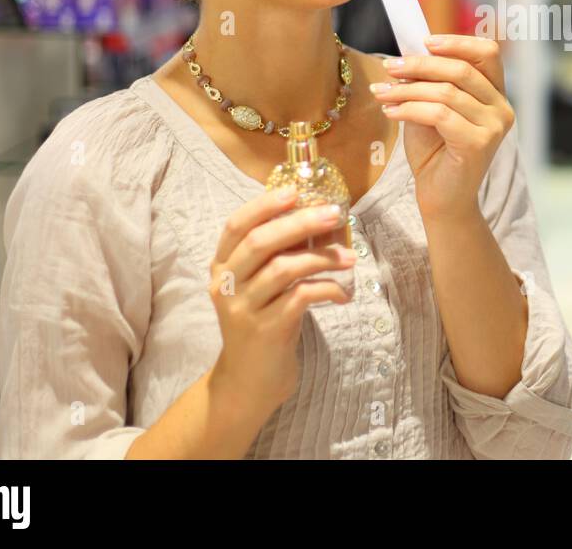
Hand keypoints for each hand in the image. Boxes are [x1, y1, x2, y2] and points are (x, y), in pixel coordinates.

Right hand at [208, 189, 356, 419]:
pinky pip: (300, 298)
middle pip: (261, 243)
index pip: (236, 226)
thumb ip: (277, 254)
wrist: (250, 380)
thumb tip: (317, 214)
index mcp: (222, 266)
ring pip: (283, 269)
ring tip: (350, 258)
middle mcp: (226, 285)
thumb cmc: (263, 320)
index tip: (295, 191)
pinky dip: (327, 289)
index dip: (264, 205)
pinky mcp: (266, 331)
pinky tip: (344, 293)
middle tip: (335, 214)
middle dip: (301, 223)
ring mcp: (243, 309)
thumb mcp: (261, 285)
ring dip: (323, 258)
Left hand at [370, 34, 515, 220]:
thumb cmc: (435, 152)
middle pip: (462, 69)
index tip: (424, 41)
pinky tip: (390, 111)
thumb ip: (430, 83)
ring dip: (407, 89)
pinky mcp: (479, 143)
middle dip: (421, 65)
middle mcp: (502, 108)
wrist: (440, 198)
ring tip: (381, 91)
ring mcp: (494, 127)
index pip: (488, 53)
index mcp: (495, 94)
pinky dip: (409, 109)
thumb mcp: (431, 108)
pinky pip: (439, 114)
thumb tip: (408, 55)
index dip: (458, 42)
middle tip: (390, 66)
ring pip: (447, 92)